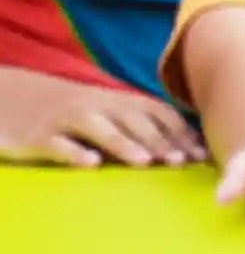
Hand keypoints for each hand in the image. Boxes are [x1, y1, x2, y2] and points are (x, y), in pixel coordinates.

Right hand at [0, 68, 205, 167]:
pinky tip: (91, 164)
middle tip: (179, 161)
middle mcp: (99, 105)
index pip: (157, 114)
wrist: (23, 101)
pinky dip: (75, 152)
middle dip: (158, 140)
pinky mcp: (40, 135)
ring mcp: (69, 118)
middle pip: (133, 121)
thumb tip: (193, 146)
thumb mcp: (116, 112)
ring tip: (145, 162)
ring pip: (99, 129)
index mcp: (122, 101)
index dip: (179, 133)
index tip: (199, 154)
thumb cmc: (84, 114)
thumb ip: (148, 125)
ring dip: (123, 144)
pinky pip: (59, 143)